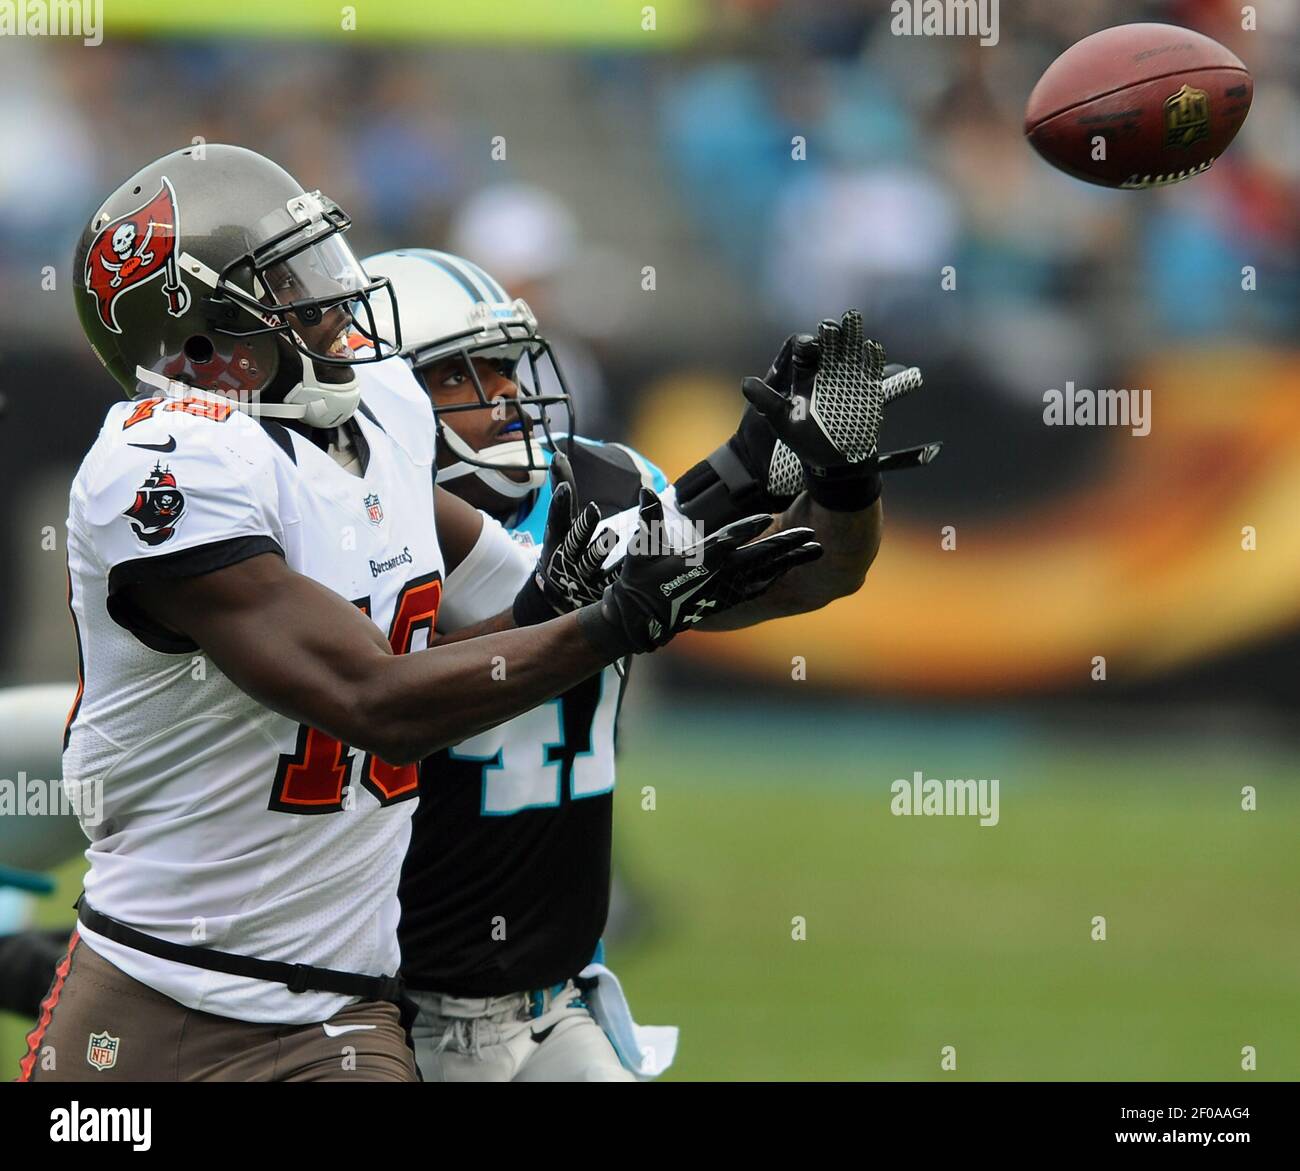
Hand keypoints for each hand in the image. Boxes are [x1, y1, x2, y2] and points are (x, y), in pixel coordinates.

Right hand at [512, 457, 617, 626]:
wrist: (555, 596)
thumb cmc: (562, 549)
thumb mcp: (558, 523)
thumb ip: (562, 490)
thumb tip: (558, 455)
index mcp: (558, 537)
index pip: (557, 518)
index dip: (559, 503)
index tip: (564, 487)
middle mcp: (567, 555)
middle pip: (575, 539)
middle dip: (583, 525)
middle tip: (594, 508)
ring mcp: (582, 574)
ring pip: (592, 560)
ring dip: (601, 548)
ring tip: (611, 534)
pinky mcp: (597, 590)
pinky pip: (612, 580)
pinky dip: (621, 573)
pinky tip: (634, 564)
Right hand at [578, 489, 821, 654]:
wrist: (641, 618)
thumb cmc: (639, 580)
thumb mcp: (641, 548)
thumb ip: (650, 518)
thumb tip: (646, 491)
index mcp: (699, 560)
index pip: (728, 540)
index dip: (749, 527)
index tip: (769, 516)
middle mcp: (717, 575)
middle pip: (759, 556)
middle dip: (786, 544)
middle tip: (811, 534)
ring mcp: (725, 589)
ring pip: (766, 572)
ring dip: (791, 560)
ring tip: (815, 549)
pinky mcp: (727, 599)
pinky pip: (758, 587)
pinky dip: (777, 576)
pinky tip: (792, 568)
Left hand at [742, 311, 934, 510]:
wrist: (832, 461)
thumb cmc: (802, 440)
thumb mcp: (779, 421)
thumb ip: (766, 401)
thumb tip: (746, 383)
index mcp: (803, 373)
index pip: (803, 349)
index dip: (806, 343)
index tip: (809, 344)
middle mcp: (825, 370)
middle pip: (828, 342)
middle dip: (831, 332)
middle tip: (831, 326)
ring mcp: (847, 377)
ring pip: (850, 349)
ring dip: (852, 334)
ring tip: (852, 318)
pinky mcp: (867, 388)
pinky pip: (871, 368)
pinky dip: (872, 357)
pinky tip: (871, 347)